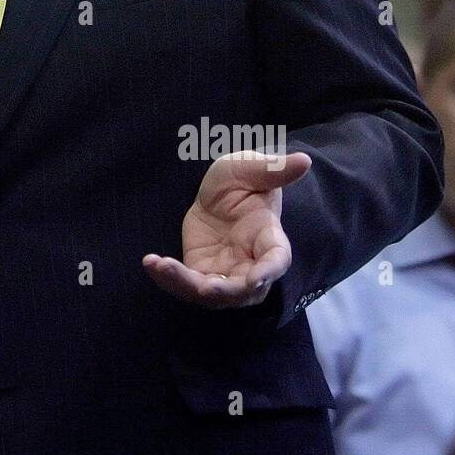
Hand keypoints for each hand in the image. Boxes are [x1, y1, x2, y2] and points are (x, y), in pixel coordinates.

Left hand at [142, 151, 310, 308]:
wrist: (217, 193)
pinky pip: (186, 284)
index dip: (269, 271)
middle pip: (243, 290)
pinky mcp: (201, 272)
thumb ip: (274, 169)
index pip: (276, 260)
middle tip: (205, 287)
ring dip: (187, 286)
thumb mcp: (251, 167)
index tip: (256, 278)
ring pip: (212, 293)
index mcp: (269, 237)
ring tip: (162, 267)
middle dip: (226, 292)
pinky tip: (151, 263)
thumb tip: (304, 161)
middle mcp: (250, 263)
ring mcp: (226, 272)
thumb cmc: (242, 180)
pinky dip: (168, 278)